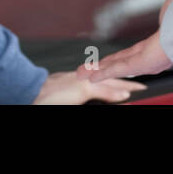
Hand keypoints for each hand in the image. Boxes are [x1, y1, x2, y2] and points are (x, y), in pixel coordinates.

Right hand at [32, 70, 146, 103]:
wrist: (32, 91)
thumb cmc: (44, 94)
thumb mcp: (66, 92)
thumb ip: (79, 90)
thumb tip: (85, 93)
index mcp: (79, 80)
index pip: (102, 79)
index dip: (115, 80)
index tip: (127, 82)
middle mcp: (83, 78)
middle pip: (109, 78)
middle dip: (124, 80)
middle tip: (140, 82)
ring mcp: (83, 82)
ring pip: (108, 83)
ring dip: (124, 84)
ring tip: (138, 87)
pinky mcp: (81, 89)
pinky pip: (101, 91)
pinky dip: (113, 93)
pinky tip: (124, 95)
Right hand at [77, 0, 172, 83]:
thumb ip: (169, 8)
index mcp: (152, 46)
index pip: (128, 55)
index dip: (114, 59)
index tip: (103, 62)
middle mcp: (146, 56)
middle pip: (117, 63)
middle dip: (101, 68)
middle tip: (86, 72)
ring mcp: (144, 62)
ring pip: (115, 67)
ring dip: (97, 71)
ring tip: (82, 74)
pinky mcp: (142, 64)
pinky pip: (118, 68)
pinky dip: (104, 72)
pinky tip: (92, 75)